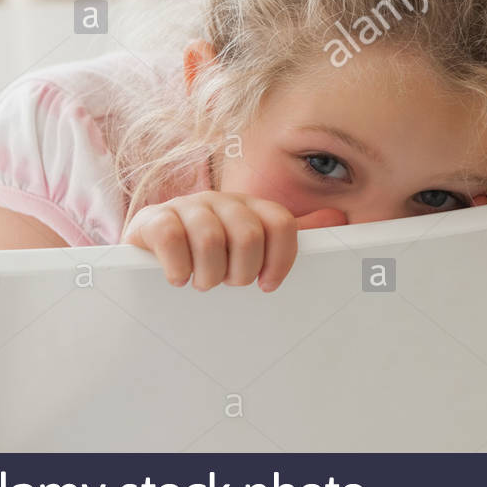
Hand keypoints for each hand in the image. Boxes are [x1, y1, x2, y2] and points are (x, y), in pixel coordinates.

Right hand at [123, 191, 345, 291]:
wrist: (148, 253)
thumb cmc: (208, 257)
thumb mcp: (248, 248)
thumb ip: (288, 236)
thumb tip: (338, 219)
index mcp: (251, 208)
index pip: (281, 223)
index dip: (281, 258)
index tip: (267, 285)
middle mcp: (222, 201)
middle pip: (249, 234)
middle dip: (240, 272)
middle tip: (226, 283)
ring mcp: (186, 207)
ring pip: (211, 238)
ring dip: (208, 275)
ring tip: (201, 283)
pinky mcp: (152, 219)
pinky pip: (170, 237)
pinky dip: (177, 267)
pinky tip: (177, 278)